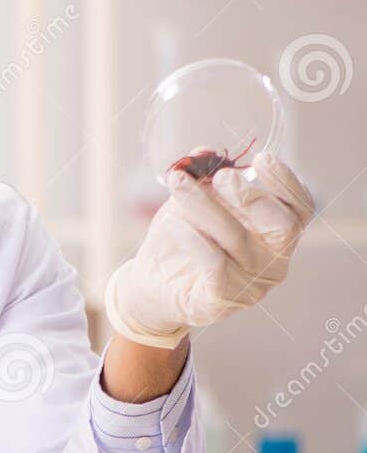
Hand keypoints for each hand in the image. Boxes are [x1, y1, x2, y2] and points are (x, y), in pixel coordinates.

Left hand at [105, 152, 314, 347]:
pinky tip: (170, 221)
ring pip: (237, 239)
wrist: (152, 284)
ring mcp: (252, 285)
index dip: (287, 183)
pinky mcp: (223, 300)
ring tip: (178, 183)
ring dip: (205, 205)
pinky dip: (191, 236)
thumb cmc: (182, 239)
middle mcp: (273, 261)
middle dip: (251, 196)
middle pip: (282, 225)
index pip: (300, 208)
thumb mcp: (192, 203)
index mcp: (277, 234)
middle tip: (221, 176)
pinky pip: (213, 262)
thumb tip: (201, 152)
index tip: (262, 158)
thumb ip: (203, 179)